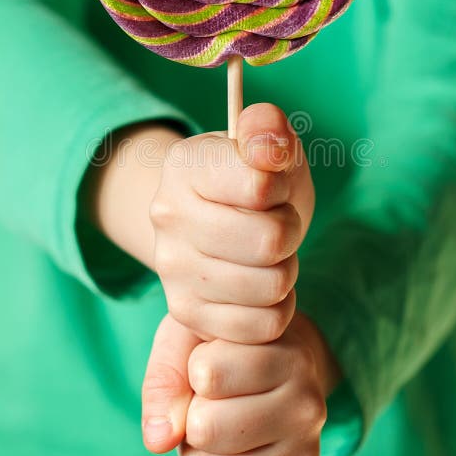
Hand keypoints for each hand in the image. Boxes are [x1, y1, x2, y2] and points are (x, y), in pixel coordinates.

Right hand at [149, 103, 314, 343]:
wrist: (225, 222)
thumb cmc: (256, 181)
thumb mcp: (270, 145)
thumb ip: (269, 129)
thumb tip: (270, 150)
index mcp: (185, 164)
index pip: (260, 186)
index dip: (281, 187)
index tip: (272, 185)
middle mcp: (166, 215)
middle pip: (269, 242)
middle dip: (289, 232)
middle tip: (278, 225)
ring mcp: (171, 268)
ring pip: (270, 286)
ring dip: (286, 271)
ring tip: (269, 255)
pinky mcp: (186, 312)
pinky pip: (262, 325)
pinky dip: (278, 308)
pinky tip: (263, 286)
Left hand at [177, 312, 337, 455]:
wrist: (270, 360)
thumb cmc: (223, 345)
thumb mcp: (192, 335)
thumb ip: (168, 376)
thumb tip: (160, 440)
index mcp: (290, 355)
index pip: (207, 374)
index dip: (194, 368)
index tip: (216, 358)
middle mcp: (307, 405)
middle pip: (205, 428)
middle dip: (191, 414)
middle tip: (213, 398)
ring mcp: (303, 452)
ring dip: (193, 449)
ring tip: (220, 422)